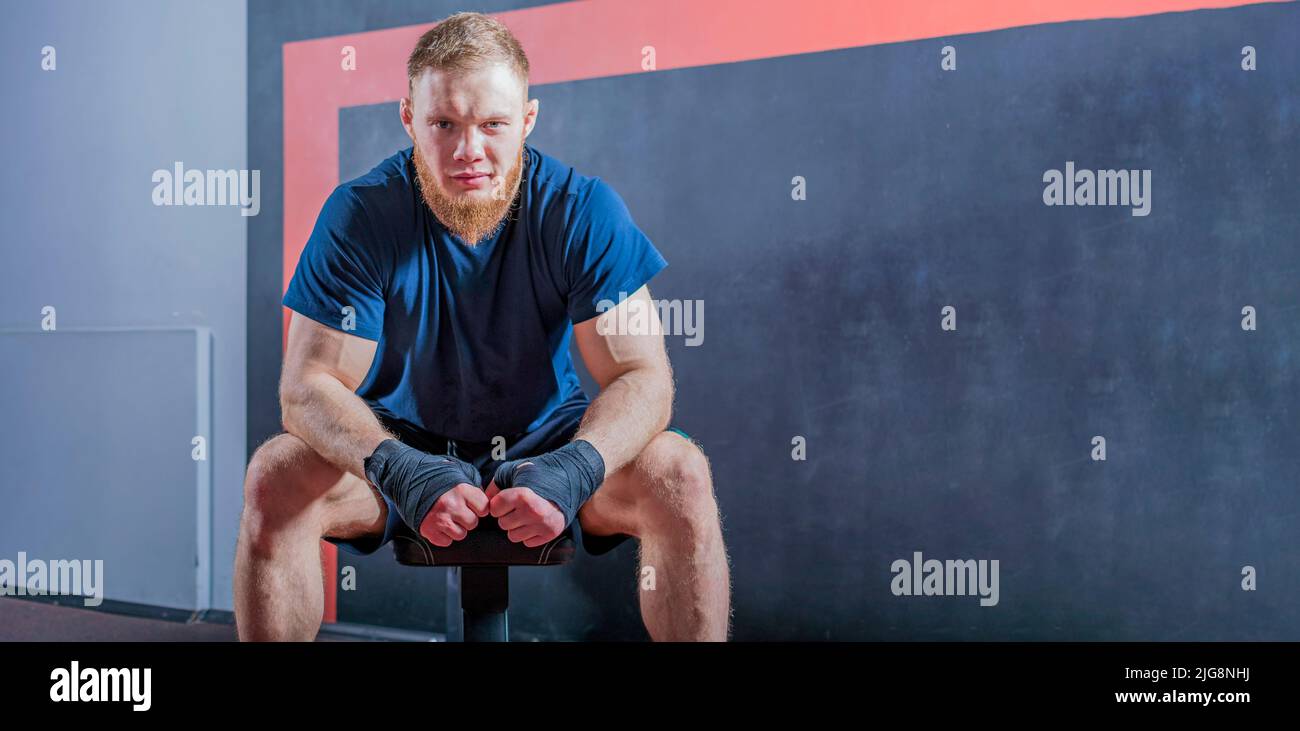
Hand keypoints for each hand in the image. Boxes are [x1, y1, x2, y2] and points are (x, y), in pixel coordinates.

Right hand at [364, 439, 484, 542]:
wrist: (405, 477)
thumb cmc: (432, 475)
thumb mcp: (456, 472)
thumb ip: (472, 484)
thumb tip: (485, 499)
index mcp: (461, 489)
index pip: (484, 508)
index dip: (479, 508)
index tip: (473, 505)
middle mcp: (451, 505)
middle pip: (473, 523)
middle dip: (468, 519)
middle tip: (458, 511)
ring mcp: (439, 519)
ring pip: (460, 534)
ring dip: (457, 529)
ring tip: (448, 518)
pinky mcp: (428, 530)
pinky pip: (445, 542)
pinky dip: (444, 536)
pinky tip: (439, 525)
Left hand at [485, 464, 566, 547]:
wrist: (571, 478)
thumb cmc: (542, 473)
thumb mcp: (516, 470)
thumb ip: (497, 484)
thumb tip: (485, 500)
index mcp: (522, 495)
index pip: (494, 509)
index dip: (498, 504)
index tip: (506, 500)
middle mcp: (533, 512)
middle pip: (503, 524)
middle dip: (507, 516)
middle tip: (518, 507)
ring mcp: (543, 524)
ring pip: (513, 536)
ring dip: (517, 527)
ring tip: (527, 515)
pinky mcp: (551, 533)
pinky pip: (528, 543)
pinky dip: (529, 534)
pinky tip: (535, 522)